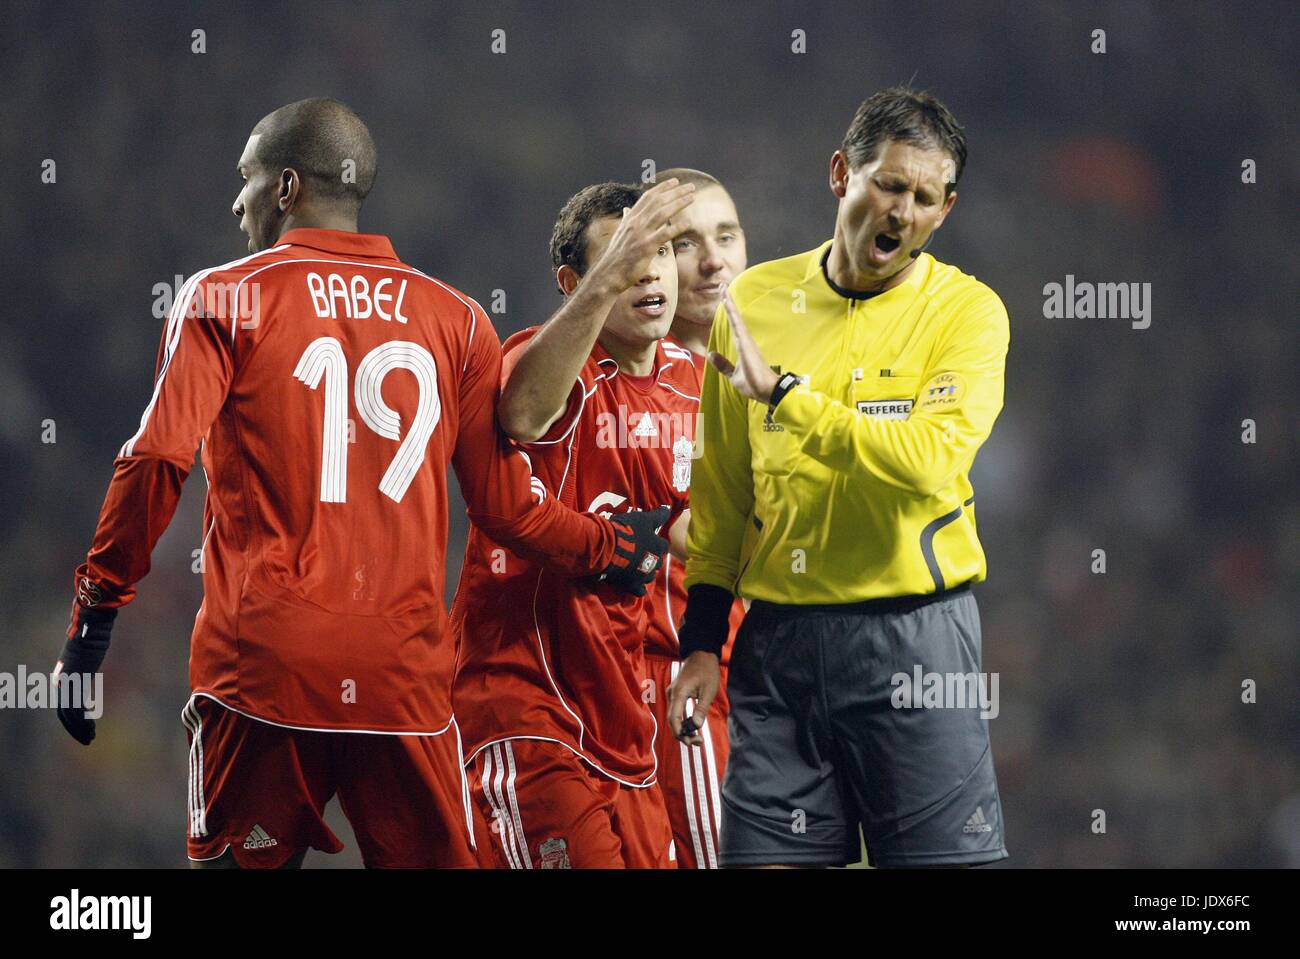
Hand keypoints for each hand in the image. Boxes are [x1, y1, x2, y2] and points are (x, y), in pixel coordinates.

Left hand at [54, 605, 115, 744]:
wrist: (89, 630)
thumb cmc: (91, 637)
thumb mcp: (87, 654)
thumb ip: (85, 665)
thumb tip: (90, 663)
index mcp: (62, 679)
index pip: (64, 705)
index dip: (74, 719)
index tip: (86, 726)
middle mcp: (61, 684)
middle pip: (64, 714)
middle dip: (75, 729)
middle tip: (87, 739)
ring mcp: (67, 685)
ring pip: (69, 716)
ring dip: (80, 729)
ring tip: (90, 738)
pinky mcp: (75, 686)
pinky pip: (76, 711)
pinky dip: (83, 723)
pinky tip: (91, 729)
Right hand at [588, 179, 695, 291]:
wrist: (608, 274)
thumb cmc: (616, 257)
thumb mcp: (620, 234)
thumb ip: (626, 220)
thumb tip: (627, 210)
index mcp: (630, 219)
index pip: (648, 198)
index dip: (662, 188)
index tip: (675, 182)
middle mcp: (635, 223)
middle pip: (658, 201)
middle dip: (675, 192)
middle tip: (690, 187)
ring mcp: (640, 234)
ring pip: (663, 213)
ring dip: (679, 203)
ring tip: (692, 197)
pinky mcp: (646, 247)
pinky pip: (664, 234)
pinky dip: (677, 227)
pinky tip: (689, 222)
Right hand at [599, 506, 670, 595]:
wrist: (608, 547)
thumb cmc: (627, 531)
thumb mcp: (643, 518)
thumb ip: (658, 516)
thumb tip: (668, 508)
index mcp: (659, 547)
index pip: (664, 546)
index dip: (657, 544)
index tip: (649, 541)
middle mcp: (655, 563)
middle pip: (658, 562)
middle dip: (652, 559)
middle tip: (641, 554)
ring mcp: (644, 576)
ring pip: (650, 576)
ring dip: (645, 572)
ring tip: (635, 567)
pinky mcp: (633, 585)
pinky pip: (639, 591)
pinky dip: (637, 587)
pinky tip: (632, 582)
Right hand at [666, 651, 720, 745]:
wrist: (701, 653)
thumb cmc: (707, 670)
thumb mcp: (708, 691)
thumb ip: (701, 709)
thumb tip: (696, 726)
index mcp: (679, 693)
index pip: (674, 718)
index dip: (680, 733)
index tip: (690, 742)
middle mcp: (672, 694)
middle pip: (671, 720)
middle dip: (682, 734)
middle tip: (697, 742)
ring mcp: (672, 693)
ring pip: (672, 717)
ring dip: (682, 729)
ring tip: (696, 737)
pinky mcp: (675, 693)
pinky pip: (675, 711)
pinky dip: (681, 721)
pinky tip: (691, 727)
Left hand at [709, 292, 779, 401]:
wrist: (766, 391)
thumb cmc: (754, 384)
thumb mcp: (733, 375)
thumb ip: (723, 364)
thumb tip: (710, 354)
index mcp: (742, 346)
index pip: (733, 325)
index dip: (728, 312)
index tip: (724, 299)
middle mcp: (744, 340)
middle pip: (734, 317)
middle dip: (728, 302)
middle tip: (722, 286)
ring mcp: (745, 340)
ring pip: (735, 317)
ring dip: (729, 303)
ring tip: (723, 289)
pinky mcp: (745, 343)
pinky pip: (736, 324)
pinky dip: (731, 312)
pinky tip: (726, 302)